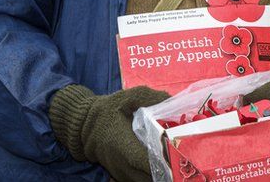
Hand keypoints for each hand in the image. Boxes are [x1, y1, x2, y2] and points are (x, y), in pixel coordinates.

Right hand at [50, 85, 169, 181]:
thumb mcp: (128, 97)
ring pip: (147, 181)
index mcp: (124, 145)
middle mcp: (123, 165)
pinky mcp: (122, 176)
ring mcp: (122, 174)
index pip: (148, 162)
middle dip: (169, 170)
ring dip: (162, 174)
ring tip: (177, 161)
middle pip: (151, 176)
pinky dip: (153, 175)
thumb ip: (151, 97)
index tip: (181, 153)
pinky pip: (141, 180)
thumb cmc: (108, 110)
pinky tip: (165, 164)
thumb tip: (173, 100)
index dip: (166, 161)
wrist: (84, 125)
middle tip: (185, 156)